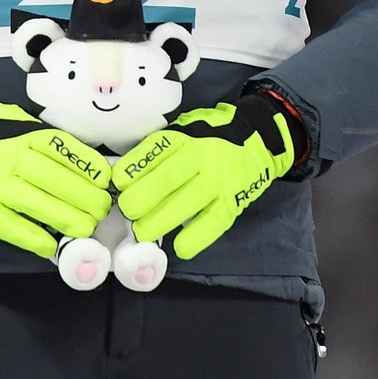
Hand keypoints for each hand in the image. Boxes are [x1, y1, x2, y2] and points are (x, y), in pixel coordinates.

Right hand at [0, 95, 113, 257]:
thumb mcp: (24, 125)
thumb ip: (50, 143)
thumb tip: (91, 166)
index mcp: (27, 135)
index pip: (65, 150)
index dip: (90, 168)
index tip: (107, 181)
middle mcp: (13, 158)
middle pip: (56, 180)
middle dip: (86, 198)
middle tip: (102, 210)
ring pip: (38, 203)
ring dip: (68, 219)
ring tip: (87, 228)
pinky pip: (12, 226)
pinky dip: (34, 238)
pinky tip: (53, 244)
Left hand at [113, 93, 295, 259]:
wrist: (258, 139)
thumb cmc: (210, 137)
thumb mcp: (184, 131)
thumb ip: (160, 150)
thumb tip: (124, 176)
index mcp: (185, 136)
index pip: (155, 151)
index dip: (133, 169)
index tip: (118, 184)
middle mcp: (202, 157)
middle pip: (167, 179)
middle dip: (141, 199)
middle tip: (126, 211)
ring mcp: (219, 181)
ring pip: (187, 203)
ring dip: (159, 221)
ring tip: (142, 232)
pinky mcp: (233, 203)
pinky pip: (212, 224)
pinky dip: (195, 238)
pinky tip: (179, 247)